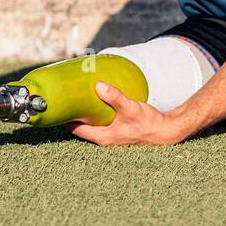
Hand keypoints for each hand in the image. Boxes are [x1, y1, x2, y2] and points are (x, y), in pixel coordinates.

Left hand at [67, 82, 190, 146]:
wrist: (166, 131)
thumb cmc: (148, 123)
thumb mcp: (130, 108)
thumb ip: (114, 97)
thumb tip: (98, 86)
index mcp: (103, 137)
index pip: (75, 129)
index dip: (66, 118)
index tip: (59, 104)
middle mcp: (104, 140)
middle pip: (81, 127)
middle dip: (74, 114)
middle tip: (68, 98)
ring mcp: (111, 137)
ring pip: (91, 125)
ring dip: (86, 114)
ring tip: (80, 98)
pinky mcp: (118, 132)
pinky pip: (101, 123)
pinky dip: (97, 114)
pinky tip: (98, 103)